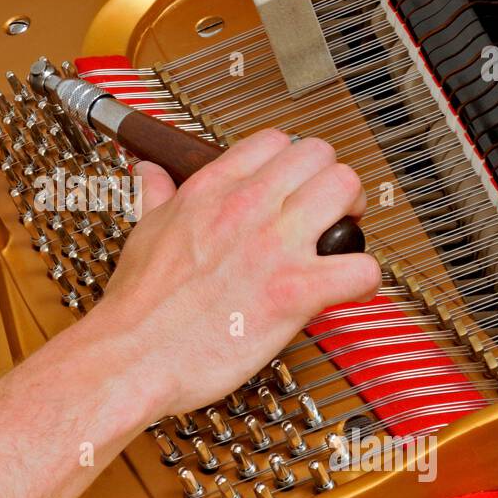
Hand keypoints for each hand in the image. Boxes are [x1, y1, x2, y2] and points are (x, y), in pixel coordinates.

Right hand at [94, 130, 378, 421]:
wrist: (132, 356)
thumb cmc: (137, 306)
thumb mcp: (143, 232)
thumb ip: (157, 196)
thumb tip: (150, 173)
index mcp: (211, 189)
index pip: (275, 141)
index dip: (292, 162)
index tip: (293, 188)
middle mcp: (246, 207)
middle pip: (320, 155)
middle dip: (331, 181)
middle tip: (328, 212)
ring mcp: (274, 246)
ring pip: (346, 189)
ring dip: (354, 214)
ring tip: (342, 243)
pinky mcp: (294, 291)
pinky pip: (361, 267)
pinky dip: (365, 279)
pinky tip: (348, 290)